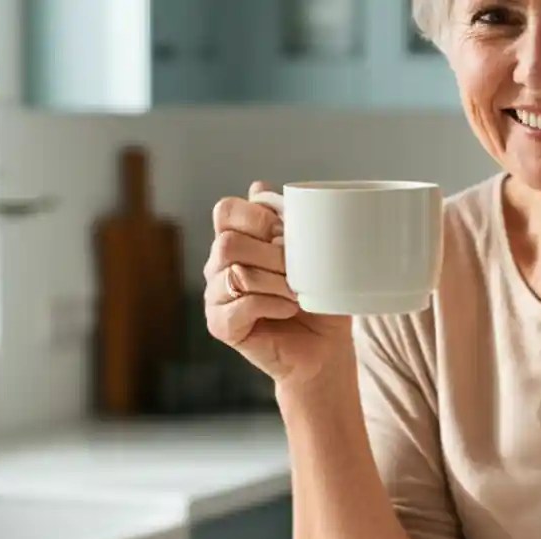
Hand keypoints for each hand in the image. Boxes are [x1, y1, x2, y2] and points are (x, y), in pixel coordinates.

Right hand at [205, 181, 352, 386]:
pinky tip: (290, 308)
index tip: (286, 233)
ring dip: (275, 281)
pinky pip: (240, 304)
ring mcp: (216, 296)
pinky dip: (271, 304)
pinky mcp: (221, 325)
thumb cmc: (319, 299)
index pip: (226, 210)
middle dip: (271, 254)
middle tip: (298, 270)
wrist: (325, 348)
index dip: (256, 216)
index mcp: (236, 240)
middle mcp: (218, 266)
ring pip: (235, 273)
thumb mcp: (312, 255)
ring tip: (298, 292)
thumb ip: (287, 221)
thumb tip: (258, 187)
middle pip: (228, 242)